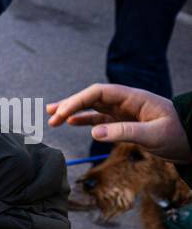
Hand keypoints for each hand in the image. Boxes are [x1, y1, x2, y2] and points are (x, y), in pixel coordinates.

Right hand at [47, 83, 190, 163]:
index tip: (61, 114)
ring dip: (73, 112)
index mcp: (133, 98)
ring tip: (53, 118)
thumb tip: (93, 132)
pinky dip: (85, 120)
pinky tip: (72, 123)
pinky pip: (100, 119)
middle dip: (69, 105)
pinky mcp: (125, 123)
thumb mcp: (154, 135)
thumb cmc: (178, 135)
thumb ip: (124, 132)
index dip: (77, 101)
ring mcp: (125, 112)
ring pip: (93, 108)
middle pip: (92, 98)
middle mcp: (126, 102)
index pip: (98, 93)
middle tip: (50, 116)